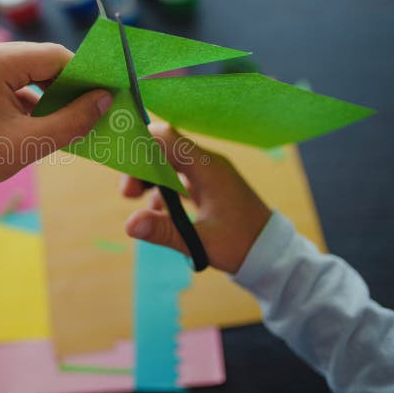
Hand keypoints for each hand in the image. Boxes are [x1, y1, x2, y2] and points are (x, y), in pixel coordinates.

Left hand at [0, 42, 112, 251]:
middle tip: (94, 109)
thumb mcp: (32, 143)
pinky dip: (33, 99)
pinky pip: (15, 80)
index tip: (107, 95)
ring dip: (52, 93)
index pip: (54, 56)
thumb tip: (105, 98)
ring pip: (31, 71)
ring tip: (71, 119)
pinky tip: (46, 122)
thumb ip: (73, 119)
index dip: (84, 75)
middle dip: (68, 85)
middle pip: (42, 61)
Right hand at [121, 123, 270, 272]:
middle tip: (128, 195)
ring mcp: (207, 175)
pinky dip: (164, 192)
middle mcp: (206, 165)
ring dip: (151, 181)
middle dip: (141, 168)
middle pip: (164, 150)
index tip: (121, 163)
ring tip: (143, 207)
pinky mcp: (207, 187)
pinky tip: (161, 214)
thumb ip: (163, 231)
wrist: (272, 254)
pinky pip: (178, 179)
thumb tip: (129, 223)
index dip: (141, 144)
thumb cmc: (241, 246)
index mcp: (207, 168)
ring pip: (169, 165)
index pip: (167, 138)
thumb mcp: (199, 241)